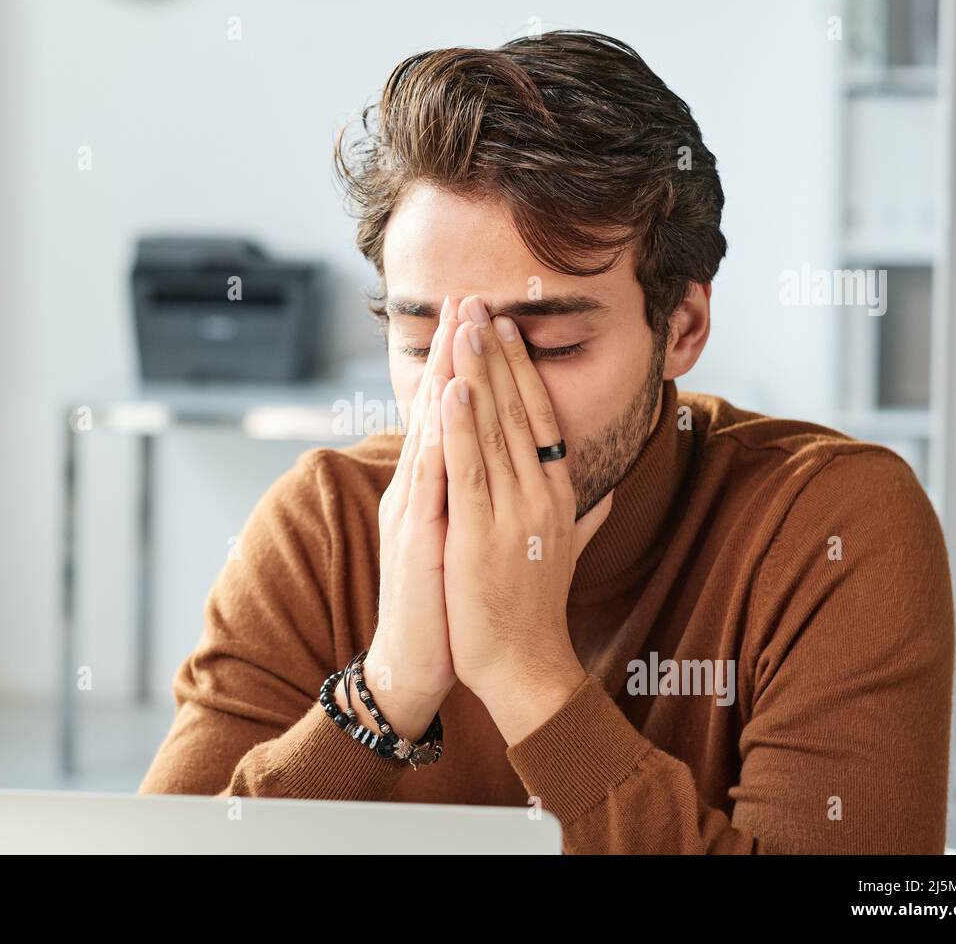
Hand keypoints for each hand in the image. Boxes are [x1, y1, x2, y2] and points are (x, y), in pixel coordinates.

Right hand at [344, 296, 459, 741]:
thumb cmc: (454, 604)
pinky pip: (430, 479)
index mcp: (439, 488)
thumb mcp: (477, 544)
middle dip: (455, 351)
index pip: (457, 415)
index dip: (471, 366)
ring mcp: (414, 510)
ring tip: (457, 328)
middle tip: (466, 296)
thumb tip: (541, 481)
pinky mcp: (414, 537)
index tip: (488, 321)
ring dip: (444, 376)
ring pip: (431, 431)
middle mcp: (421, 490)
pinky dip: (440, 436)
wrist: (421, 659)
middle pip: (440, 409)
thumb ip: (498, 505)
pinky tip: (449, 400)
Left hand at [438, 296, 611, 740]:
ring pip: (494, 427)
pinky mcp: (480, 533)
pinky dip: (461, 424)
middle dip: (498, 352)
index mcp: (558, 493)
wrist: (525, 664)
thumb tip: (610, 492)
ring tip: (465, 323)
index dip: (523, 368)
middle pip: (520, 408)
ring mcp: (513, 511)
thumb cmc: (537, 608)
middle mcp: (540, 493)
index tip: (506, 327)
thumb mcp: (569, 551)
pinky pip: (469, 467)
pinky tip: (452, 386)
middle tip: (480, 302)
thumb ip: (588, 516)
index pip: (541, 416)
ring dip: (478, 372)